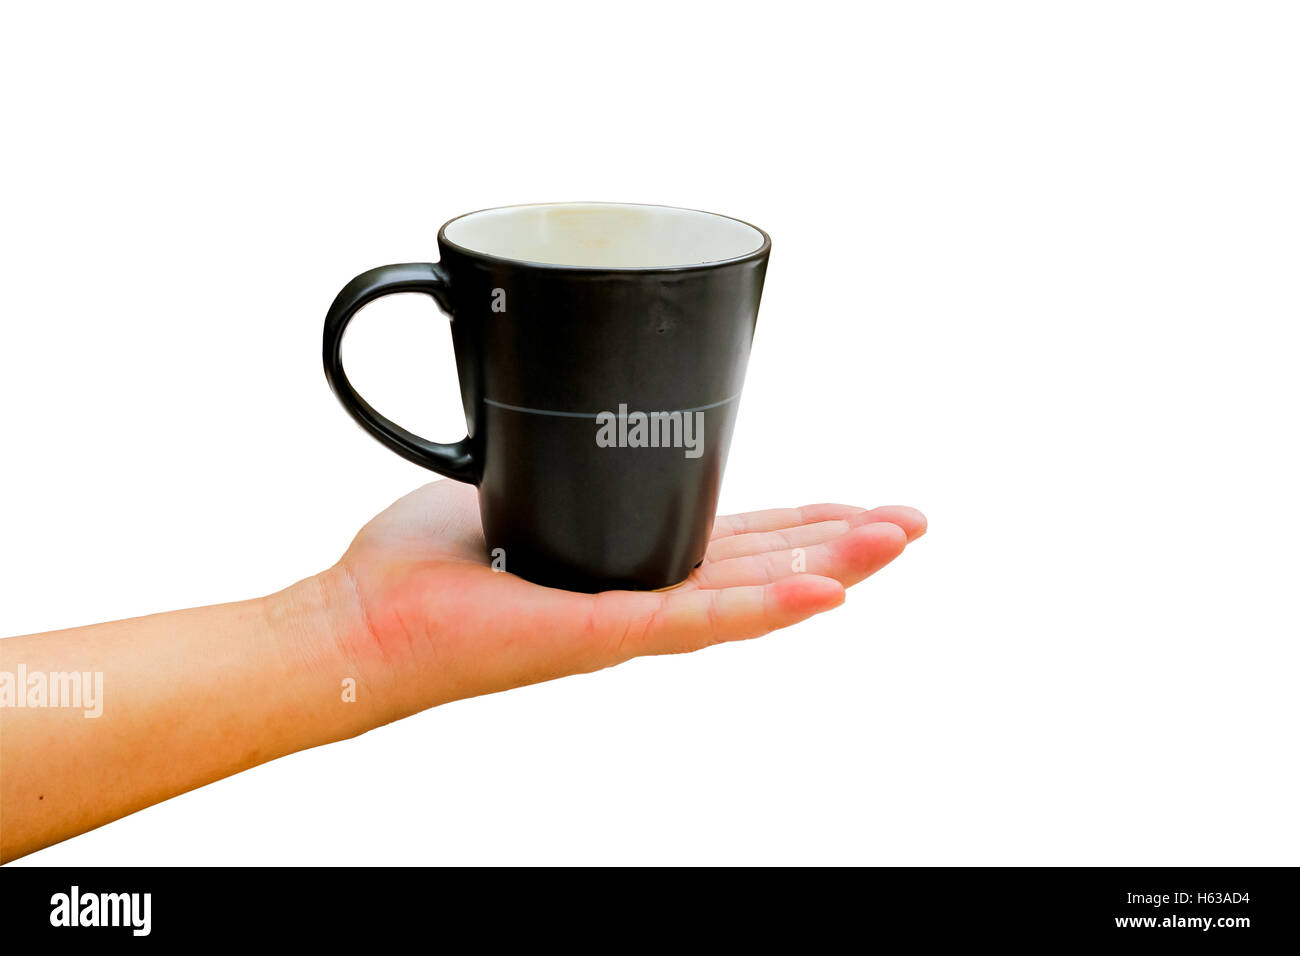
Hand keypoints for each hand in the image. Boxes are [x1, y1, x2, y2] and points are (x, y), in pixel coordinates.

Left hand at [317, 481, 925, 722]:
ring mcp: (624, 621)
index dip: (798, 522)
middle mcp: (638, 597)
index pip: (731, 543)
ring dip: (832, 566)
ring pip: (749, 594)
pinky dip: (766, 608)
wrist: (362, 622)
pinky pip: (696, 619)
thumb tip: (565, 392)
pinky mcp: (597, 635)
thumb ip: (553, 453)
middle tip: (910, 518)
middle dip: (841, 541)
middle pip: (760, 566)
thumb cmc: (425, 566)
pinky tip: (829, 590)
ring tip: (898, 538)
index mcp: (626, 565)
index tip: (851, 501)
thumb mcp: (511, 481)